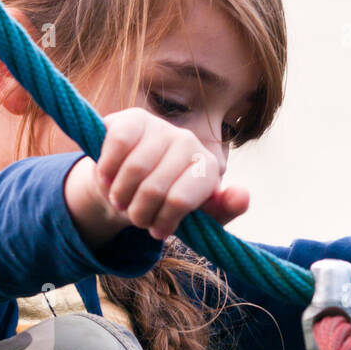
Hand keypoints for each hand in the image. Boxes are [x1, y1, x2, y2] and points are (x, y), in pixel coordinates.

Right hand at [63, 108, 248, 247]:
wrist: (133, 181)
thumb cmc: (167, 202)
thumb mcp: (196, 216)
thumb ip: (221, 210)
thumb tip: (243, 195)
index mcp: (207, 168)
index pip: (180, 200)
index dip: (161, 222)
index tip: (157, 231)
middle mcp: (189, 142)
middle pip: (154, 190)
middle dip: (138, 213)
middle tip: (135, 217)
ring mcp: (161, 127)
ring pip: (133, 170)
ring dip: (119, 196)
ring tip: (121, 200)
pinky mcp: (133, 118)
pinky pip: (117, 146)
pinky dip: (106, 171)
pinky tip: (107, 180)